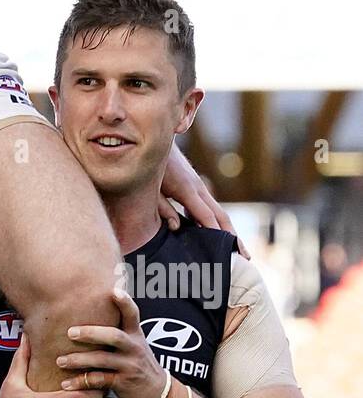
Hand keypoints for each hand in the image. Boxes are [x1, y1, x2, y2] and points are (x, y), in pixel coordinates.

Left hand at [57, 290, 166, 397]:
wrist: (158, 392)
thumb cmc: (137, 363)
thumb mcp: (134, 343)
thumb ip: (117, 329)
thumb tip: (90, 308)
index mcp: (135, 334)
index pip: (132, 314)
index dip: (125, 302)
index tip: (114, 290)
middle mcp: (134, 347)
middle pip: (114, 336)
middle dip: (90, 333)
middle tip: (69, 332)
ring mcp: (130, 366)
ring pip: (103, 359)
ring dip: (79, 360)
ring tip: (60, 361)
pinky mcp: (124, 383)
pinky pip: (100, 381)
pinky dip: (82, 382)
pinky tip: (66, 383)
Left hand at [160, 143, 248, 257]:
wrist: (156, 140)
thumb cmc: (151, 167)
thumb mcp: (152, 188)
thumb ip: (163, 208)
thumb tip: (175, 228)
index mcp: (186, 190)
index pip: (206, 216)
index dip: (216, 233)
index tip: (225, 250)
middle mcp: (198, 188)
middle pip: (221, 216)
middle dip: (234, 236)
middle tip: (246, 257)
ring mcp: (199, 187)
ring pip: (218, 212)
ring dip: (230, 231)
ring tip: (239, 251)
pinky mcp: (197, 187)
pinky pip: (210, 207)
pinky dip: (217, 222)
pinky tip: (218, 236)